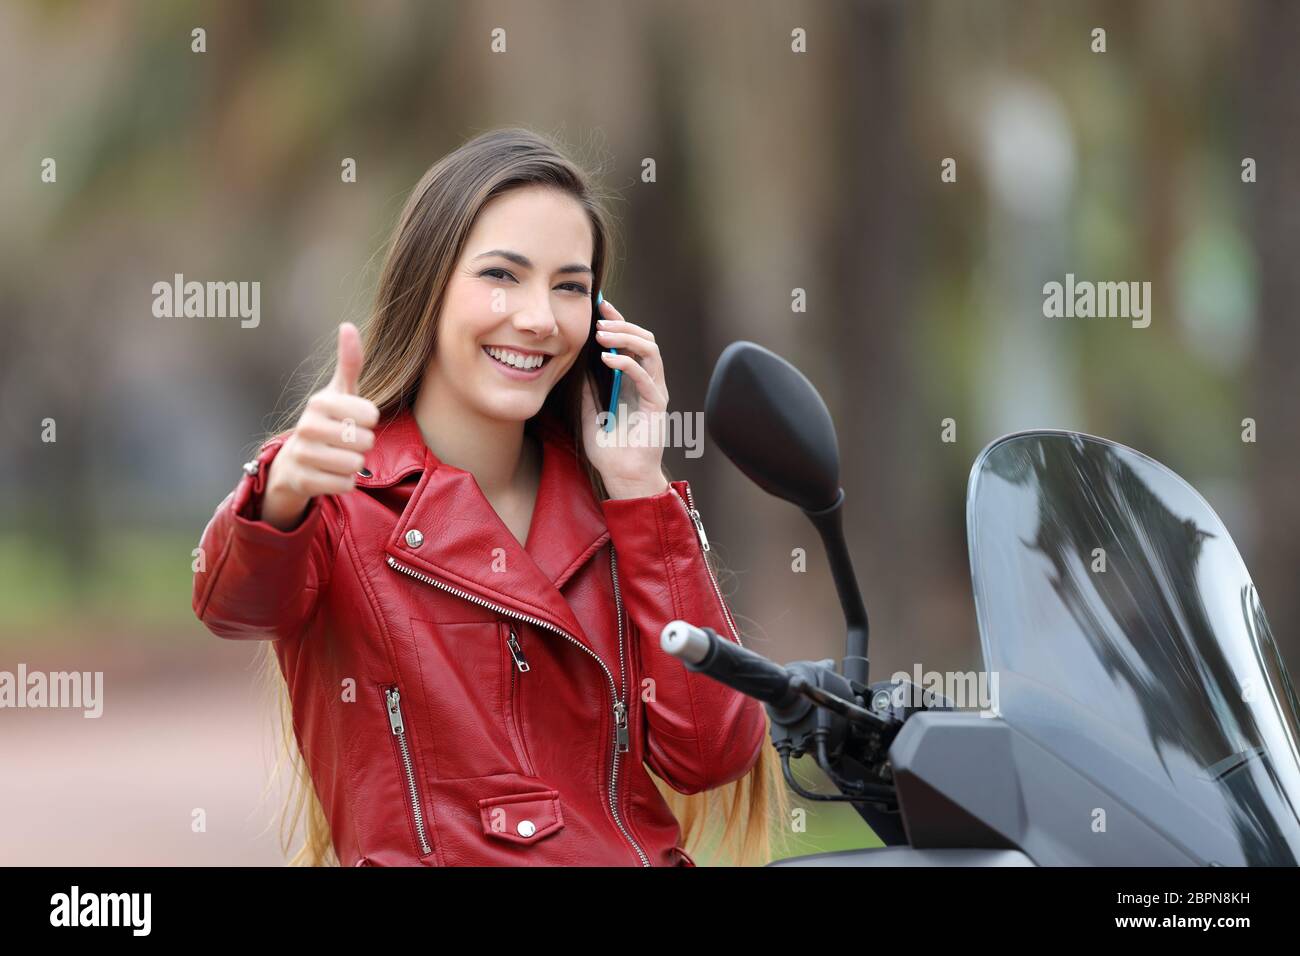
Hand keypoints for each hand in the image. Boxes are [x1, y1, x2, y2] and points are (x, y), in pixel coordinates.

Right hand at [261, 323, 379, 529]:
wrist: (294, 460)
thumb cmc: (326, 421)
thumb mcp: (339, 392)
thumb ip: (349, 362)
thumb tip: (348, 325)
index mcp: (319, 402)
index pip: (370, 415)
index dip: (370, 421)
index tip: (356, 420)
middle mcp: (307, 426)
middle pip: (365, 441)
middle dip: (363, 445)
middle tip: (346, 441)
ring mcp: (303, 454)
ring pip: (356, 464)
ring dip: (354, 464)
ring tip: (338, 456)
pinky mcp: (303, 481)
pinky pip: (345, 484)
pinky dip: (344, 482)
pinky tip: (330, 473)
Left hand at [580, 298, 670, 499]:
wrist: (623, 477)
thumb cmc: (609, 450)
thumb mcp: (589, 413)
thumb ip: (587, 389)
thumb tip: (576, 363)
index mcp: (633, 382)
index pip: (630, 343)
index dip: (618, 321)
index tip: (600, 306)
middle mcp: (647, 382)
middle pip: (644, 339)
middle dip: (623, 323)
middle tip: (600, 318)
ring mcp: (655, 392)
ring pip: (650, 350)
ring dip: (626, 337)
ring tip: (603, 335)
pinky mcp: (657, 404)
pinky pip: (646, 376)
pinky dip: (627, 363)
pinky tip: (608, 359)